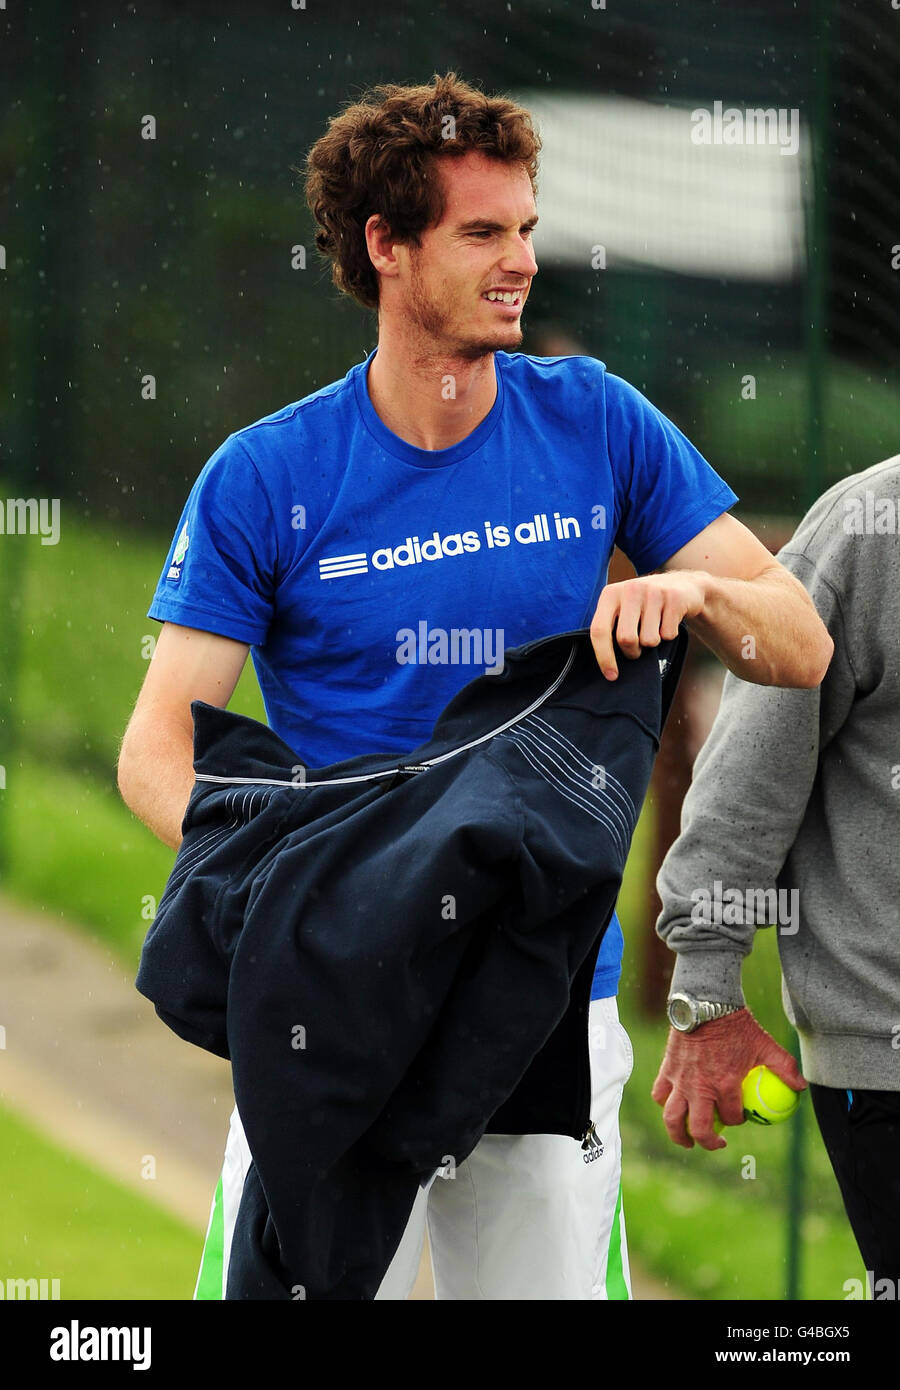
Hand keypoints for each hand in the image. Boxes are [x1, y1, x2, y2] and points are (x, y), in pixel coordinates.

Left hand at [589, 571, 706, 678]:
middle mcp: (630, 589)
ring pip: (649, 640)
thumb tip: (604, 664)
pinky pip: (668, 635)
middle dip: (632, 652)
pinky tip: (668, 620)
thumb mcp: (623, 608)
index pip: (599, 630)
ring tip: (654, 628)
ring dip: (653, 643)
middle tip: (637, 649)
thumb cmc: (645, 605)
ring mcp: (654, 592)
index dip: (604, 657)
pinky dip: (669, 635)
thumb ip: (609, 627)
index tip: (611, 676)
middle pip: (626, 639)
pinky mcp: (674, 599)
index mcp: (610, 594)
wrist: (683, 585)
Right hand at [651, 1008, 806, 1150]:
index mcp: (725, 1085)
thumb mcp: (765, 1044)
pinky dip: (664, 1103)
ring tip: (684, 1139)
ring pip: (672, 1117)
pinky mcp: (666, 1069)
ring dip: (678, 1134)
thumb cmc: (736, 1024)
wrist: (705, 1003)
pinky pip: (659, 1093)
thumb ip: (785, 1067)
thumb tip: (800, 1087)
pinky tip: (673, 1105)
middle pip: (700, 1128)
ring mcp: (680, 1080)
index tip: (741, 1117)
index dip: (738, 1121)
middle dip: (707, 1142)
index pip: (732, 1117)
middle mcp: (700, 1088)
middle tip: (715, 1143)